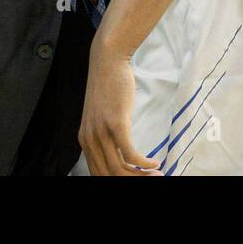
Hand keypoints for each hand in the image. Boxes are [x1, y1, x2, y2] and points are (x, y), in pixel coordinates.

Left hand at [78, 45, 160, 175]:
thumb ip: (104, 135)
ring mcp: (102, 133)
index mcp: (85, 140)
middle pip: (108, 175)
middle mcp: (89, 140)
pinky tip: (155, 163)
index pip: (98, 173)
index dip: (116, 181)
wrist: (107, 61)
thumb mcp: (100, 116)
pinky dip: (144, 164)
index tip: (135, 179)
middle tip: (152, 180)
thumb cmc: (108, 86)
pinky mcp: (116, 124)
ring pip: (120, 169)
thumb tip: (119, 152)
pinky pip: (131, 154)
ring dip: (141, 177)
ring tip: (157, 175)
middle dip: (131, 181)